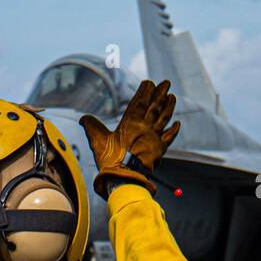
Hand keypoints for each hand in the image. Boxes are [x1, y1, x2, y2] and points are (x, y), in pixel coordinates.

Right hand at [80, 79, 179, 196]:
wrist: (125, 177)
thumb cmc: (110, 159)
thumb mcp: (97, 140)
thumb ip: (92, 127)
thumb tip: (83, 118)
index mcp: (130, 123)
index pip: (139, 102)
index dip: (144, 92)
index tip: (149, 82)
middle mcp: (144, 127)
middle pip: (155, 106)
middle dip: (160, 93)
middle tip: (166, 83)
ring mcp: (154, 137)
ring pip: (164, 117)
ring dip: (169, 106)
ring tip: (173, 96)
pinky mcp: (160, 149)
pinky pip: (169, 137)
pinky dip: (174, 130)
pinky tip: (177, 123)